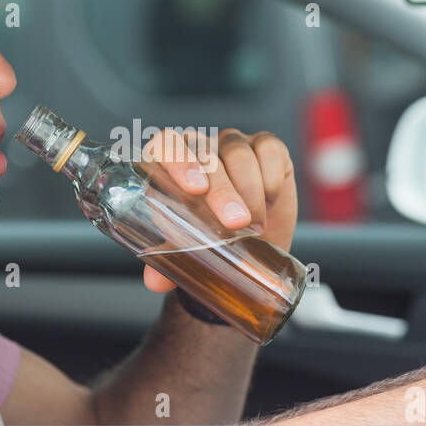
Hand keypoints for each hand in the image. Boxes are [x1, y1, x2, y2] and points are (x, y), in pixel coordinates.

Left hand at [138, 127, 297, 292]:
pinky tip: (269, 200)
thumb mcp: (184, 251)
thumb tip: (155, 281)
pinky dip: (270, 176)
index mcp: (169, 165)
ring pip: (238, 152)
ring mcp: (233, 145)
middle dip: (222, 191)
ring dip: (249, 190)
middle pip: (206, 154)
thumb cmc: (208, 239)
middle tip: (235, 223)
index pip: (166, 144)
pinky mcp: (266, 147)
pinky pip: (269, 148)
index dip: (178, 159)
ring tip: (254, 225)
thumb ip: (166, 262)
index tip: (194, 191)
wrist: (248, 247)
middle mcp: (200, 149)